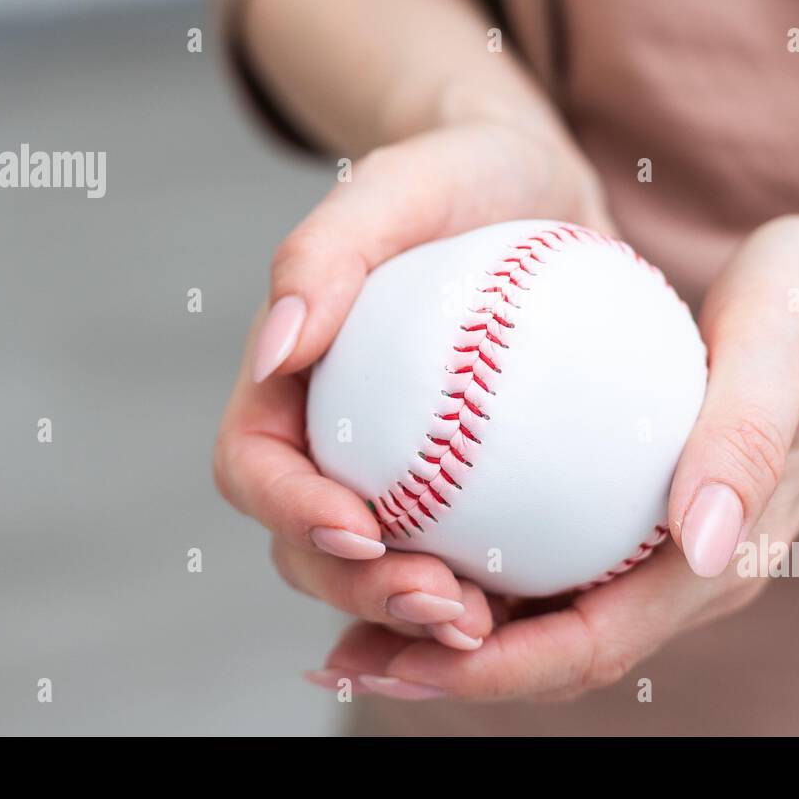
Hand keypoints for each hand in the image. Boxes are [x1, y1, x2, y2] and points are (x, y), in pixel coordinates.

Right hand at [213, 114, 611, 653]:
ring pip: (380, 571)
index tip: (362, 529)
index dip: (290, 511)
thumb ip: (326, 250)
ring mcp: (396, 473)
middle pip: (309, 545)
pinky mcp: (465, 489)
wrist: (537, 192)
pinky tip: (544, 604)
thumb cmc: (461, 175)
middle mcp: (330, 440)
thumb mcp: (400, 182)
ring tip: (489, 624)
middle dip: (360, 593)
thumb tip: (274, 348)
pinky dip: (486, 594)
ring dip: (419, 614)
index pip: (254, 467)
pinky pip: (462, 555)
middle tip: (445, 605)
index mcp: (287, 384)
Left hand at [316, 215, 798, 699]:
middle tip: (346, 656)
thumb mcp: (785, 349)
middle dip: (451, 667)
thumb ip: (745, 440)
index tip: (405, 657)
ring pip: (546, 613)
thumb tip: (699, 544)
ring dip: (450, 629)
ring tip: (351, 620)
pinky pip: (552, 557)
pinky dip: (479, 566)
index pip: (596, 643)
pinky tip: (410, 533)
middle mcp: (690, 571)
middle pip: (556, 648)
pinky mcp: (645, 509)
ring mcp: (667, 546)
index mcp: (723, 557)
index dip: (497, 669)